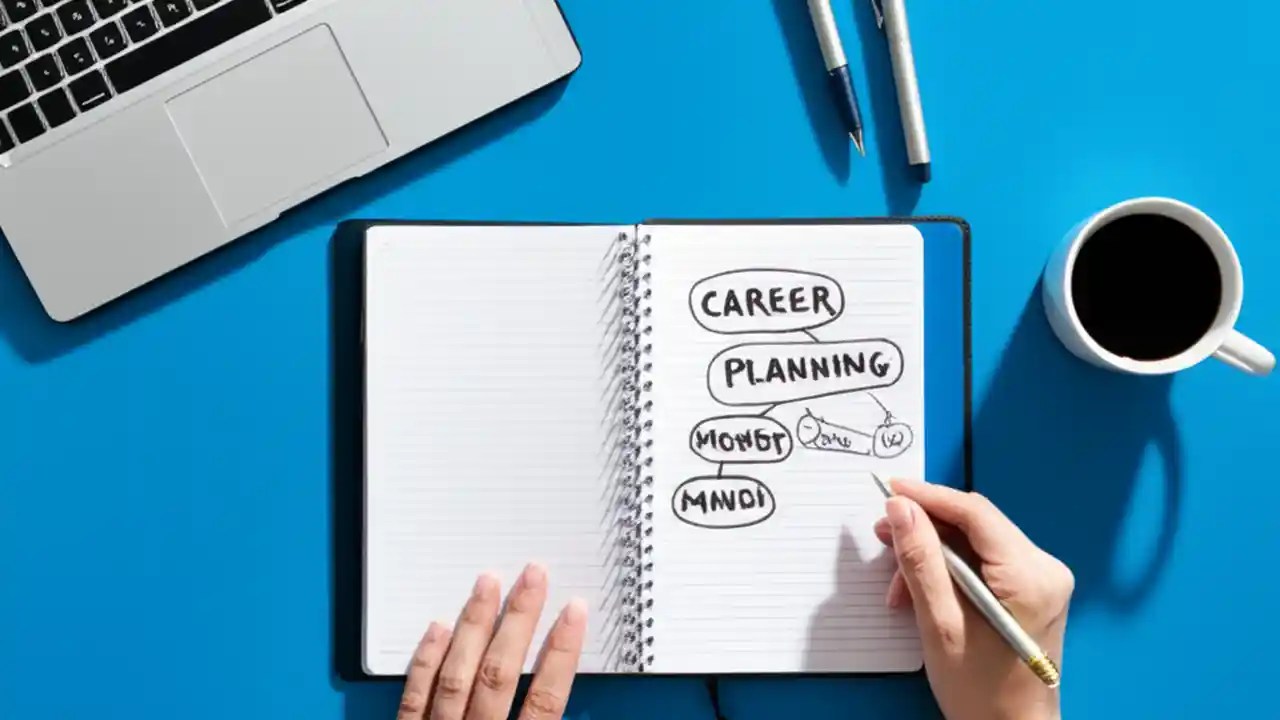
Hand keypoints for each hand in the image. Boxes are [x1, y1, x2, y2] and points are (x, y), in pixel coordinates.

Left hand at [397, 563, 586, 719]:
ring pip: (456, 676)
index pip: (546, 698)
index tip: (576, 609)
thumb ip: (542, 717)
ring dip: (474, 626)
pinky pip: (414, 697)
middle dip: (519, 621)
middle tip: (533, 575)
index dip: (562, 653)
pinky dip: (427, 661)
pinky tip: (439, 628)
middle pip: (500, 674)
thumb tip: (558, 672)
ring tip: (487, 583)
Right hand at [874, 479, 1072, 719]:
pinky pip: (984, 562)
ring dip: (932, 554)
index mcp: (1031, 574)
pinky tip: (920, 590)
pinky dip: (949, 570)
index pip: (976, 513)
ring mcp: (1042, 578)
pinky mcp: (1032, 590)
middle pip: (976, 525)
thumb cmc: (977, 687)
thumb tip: (899, 507)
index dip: (929, 496)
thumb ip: (920, 560)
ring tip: (896, 581)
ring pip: (975, 543)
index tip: (888, 489)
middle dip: (925, 529)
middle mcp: (1045, 567)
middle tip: (882, 536)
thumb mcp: (940, 623)